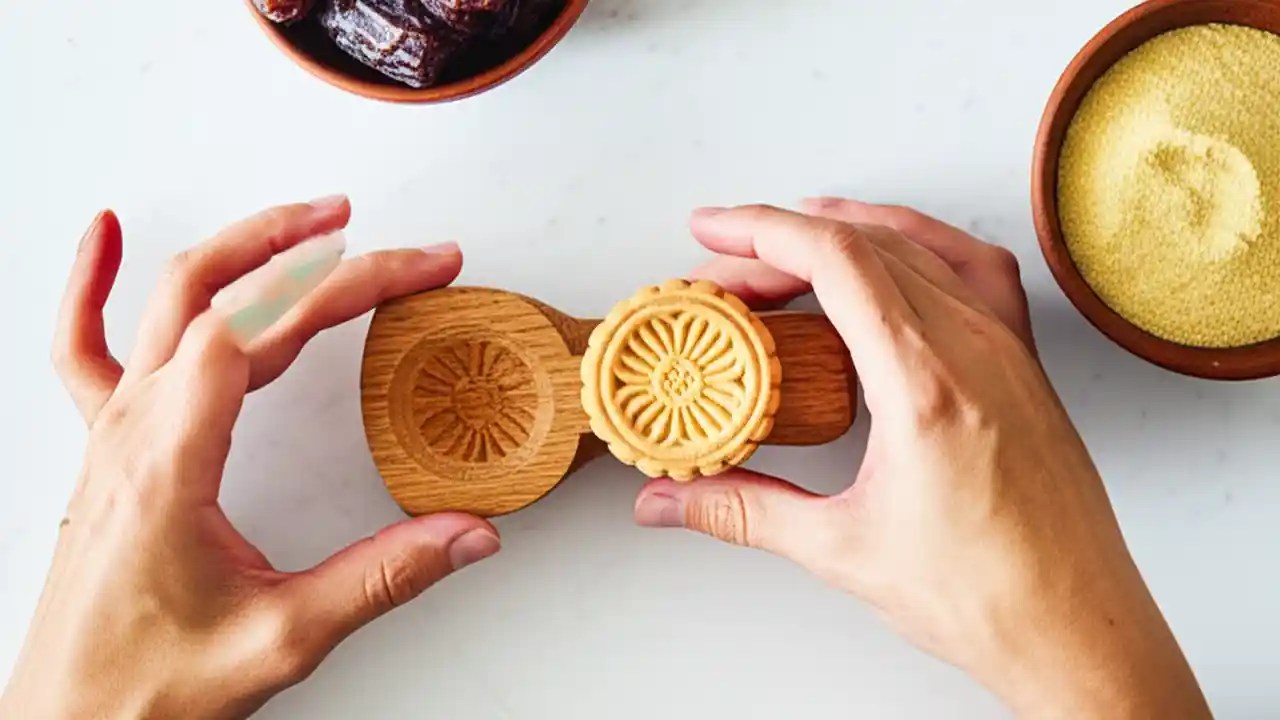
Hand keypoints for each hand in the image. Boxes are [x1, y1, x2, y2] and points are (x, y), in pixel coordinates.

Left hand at [1, 197, 500, 718]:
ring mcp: (113, 433)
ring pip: (165, 303)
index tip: (413, 268)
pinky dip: (87, 282)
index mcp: (172, 461)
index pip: (258, 328)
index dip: (343, 283)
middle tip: (389, 244)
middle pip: (220, 298)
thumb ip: (383, 577)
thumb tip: (468, 533)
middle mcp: (134, 430)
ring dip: (239, 248)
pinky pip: (81, 346)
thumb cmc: (149, 687)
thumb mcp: (283, 637)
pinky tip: (103, 236)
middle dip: (312, 253)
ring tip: (307, 220)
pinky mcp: (107, 449)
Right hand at [635, 198, 1210, 717]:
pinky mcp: (1024, 364)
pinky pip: (973, 269)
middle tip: (722, 270)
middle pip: (865, 245)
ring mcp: (1008, 349)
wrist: (1078, 630)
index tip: (711, 231)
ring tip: (785, 247)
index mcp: (927, 384)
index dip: (761, 231)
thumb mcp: (842, 550)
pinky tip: (892, 253)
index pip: (836, 260)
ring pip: (917, 246)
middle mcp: (975, 349)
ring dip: (842, 233)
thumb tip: (669, 500)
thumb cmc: (988, 596)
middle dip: (779, 242)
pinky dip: (919, 243)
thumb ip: (743, 512)